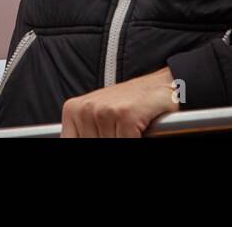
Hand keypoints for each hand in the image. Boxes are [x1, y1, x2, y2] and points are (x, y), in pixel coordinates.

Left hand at [60, 67, 180, 137]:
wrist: (162, 85)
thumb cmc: (130, 104)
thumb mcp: (100, 118)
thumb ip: (88, 132)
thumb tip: (80, 141)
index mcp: (73, 110)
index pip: (69, 141)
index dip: (85, 144)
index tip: (103, 136)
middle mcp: (85, 109)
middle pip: (92, 144)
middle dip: (109, 140)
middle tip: (121, 130)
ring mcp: (104, 111)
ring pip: (109, 144)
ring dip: (124, 140)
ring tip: (130, 128)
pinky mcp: (125, 116)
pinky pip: (127, 143)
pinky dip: (136, 139)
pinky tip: (140, 128)